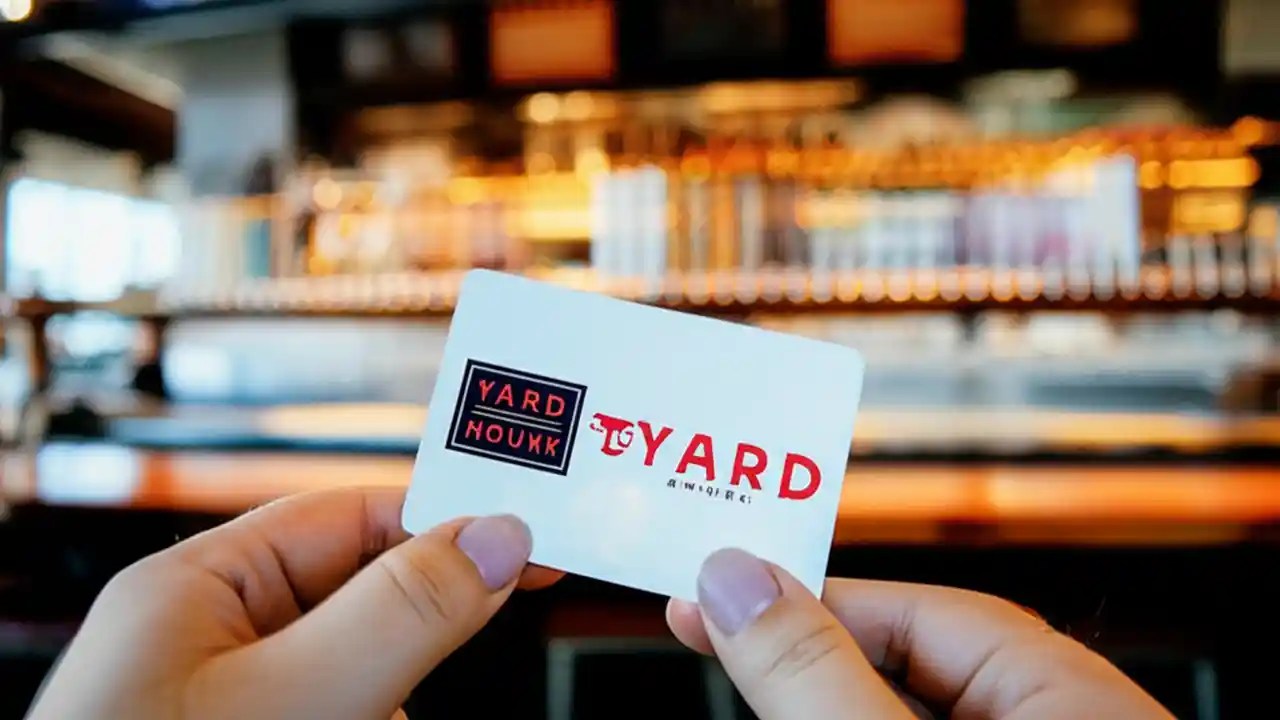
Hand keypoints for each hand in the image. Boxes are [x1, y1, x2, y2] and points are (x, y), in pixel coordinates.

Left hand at [27, 488, 559, 719]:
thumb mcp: (291, 701)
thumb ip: (398, 615)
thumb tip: (495, 539)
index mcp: (196, 590)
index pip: (347, 517)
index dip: (441, 519)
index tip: (526, 535)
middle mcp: (211, 645)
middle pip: (364, 603)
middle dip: (413, 641)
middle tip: (436, 670)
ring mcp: (234, 708)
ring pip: (365, 679)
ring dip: (389, 705)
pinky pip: (343, 715)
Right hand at [667, 549, 1173, 719]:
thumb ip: (816, 678)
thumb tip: (737, 581)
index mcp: (1072, 697)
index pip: (920, 609)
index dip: (805, 595)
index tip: (714, 594)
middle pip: (909, 665)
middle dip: (804, 654)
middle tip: (710, 639)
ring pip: (906, 712)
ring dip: (819, 699)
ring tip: (743, 683)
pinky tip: (805, 719)